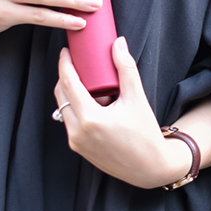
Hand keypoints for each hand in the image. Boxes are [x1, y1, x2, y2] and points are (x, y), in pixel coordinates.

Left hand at [55, 39, 191, 188]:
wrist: (149, 166)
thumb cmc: (145, 133)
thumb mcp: (136, 98)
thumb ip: (125, 68)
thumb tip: (118, 43)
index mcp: (90, 118)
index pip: (68, 83)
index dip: (65, 64)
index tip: (66, 51)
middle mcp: (77, 131)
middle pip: (61, 95)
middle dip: (66, 76)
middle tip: (76, 62)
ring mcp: (75, 141)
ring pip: (64, 108)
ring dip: (71, 93)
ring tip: (90, 83)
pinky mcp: (78, 147)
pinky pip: (70, 121)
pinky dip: (77, 107)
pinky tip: (93, 102)